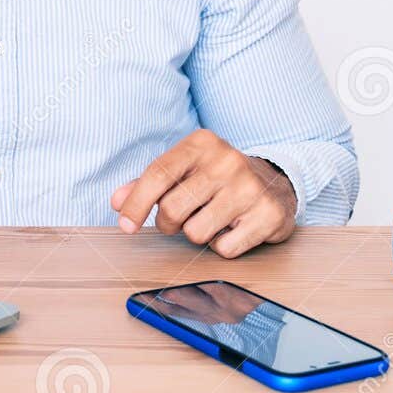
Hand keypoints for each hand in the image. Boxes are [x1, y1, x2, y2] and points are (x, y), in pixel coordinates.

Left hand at [110, 130, 297, 257]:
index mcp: (201, 143)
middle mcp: (227, 161)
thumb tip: (117, 202)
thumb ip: (148, 184)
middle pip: (173, 209)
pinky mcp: (269, 215)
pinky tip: (234, 228)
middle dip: (169, 223)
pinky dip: (223, 246)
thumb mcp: (183, 170)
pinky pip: (225, 249)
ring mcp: (251, 188)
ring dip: (197, 234)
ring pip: (196, 233)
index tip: (125, 225)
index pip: (158, 174)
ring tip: (212, 219)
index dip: (135, 204)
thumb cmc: (216, 178)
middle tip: (183, 218)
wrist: (274, 182)